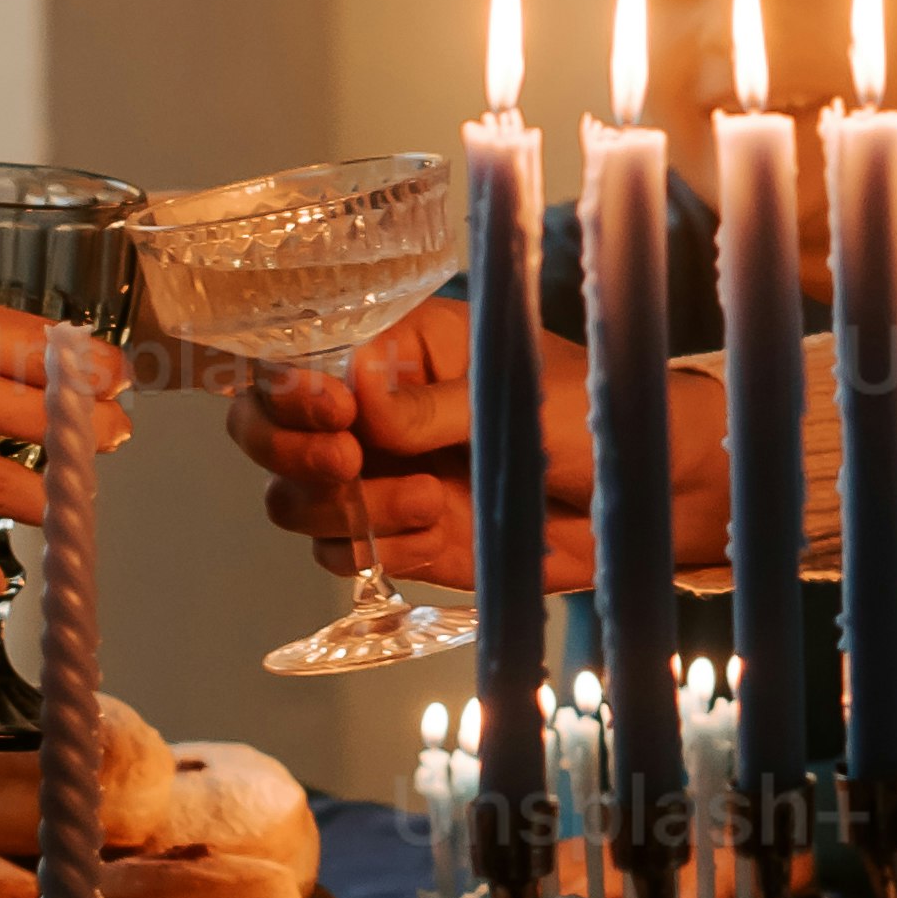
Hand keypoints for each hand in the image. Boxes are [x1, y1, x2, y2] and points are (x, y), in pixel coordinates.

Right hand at [225, 311, 731, 586]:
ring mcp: (377, 475)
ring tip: (423, 501)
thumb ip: (431, 402)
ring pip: (294, 497)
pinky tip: (432, 527)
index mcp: (394, 346)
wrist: (633, 497)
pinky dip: (372, 548)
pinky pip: (339, 551)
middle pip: (263, 430)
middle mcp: (370, 410)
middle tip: (346, 462)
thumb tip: (360, 399)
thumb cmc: (586, 413)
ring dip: (341, 506)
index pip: (294, 356)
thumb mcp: (511, 391)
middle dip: (288, 450)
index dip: (289, 386)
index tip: (332, 407)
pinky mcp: (396, 536)